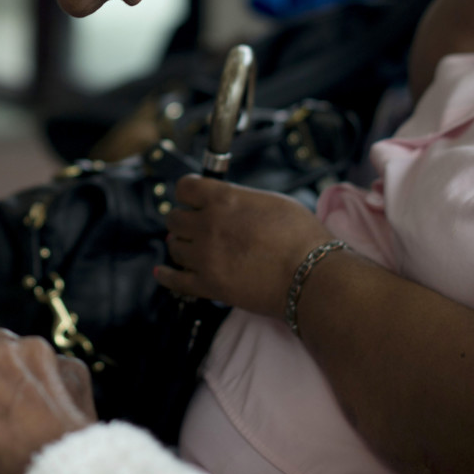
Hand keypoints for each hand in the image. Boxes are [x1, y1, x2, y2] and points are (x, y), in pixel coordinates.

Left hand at [156, 175, 333, 316]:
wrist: (311, 276)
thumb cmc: (301, 236)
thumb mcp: (270, 201)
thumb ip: (239, 199)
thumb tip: (225, 203)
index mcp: (223, 199)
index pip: (184, 187)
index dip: (188, 193)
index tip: (192, 199)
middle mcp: (207, 225)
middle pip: (174, 218)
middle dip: (184, 221)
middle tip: (195, 226)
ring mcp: (205, 257)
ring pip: (174, 247)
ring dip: (182, 246)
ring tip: (192, 248)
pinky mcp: (208, 286)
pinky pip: (175, 280)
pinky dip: (166, 275)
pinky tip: (162, 272)